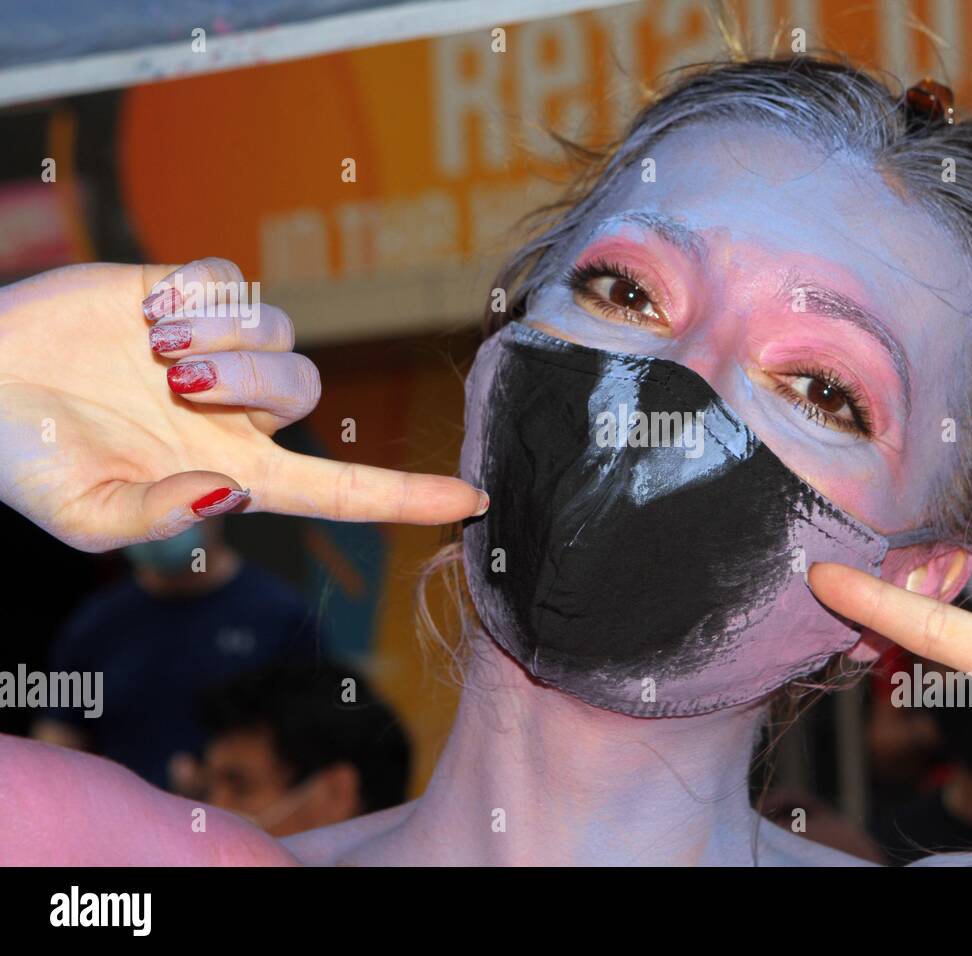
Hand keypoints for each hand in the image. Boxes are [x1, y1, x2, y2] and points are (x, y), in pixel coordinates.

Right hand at [0, 258, 486, 550]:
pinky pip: (233, 281)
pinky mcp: (182, 294)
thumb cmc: (20, 458)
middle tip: (175, 380)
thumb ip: (157, 516)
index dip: (406, 498)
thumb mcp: (80, 513)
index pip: (339, 489)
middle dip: (250, 378)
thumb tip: (232, 492)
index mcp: (228, 471)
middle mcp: (234, 413)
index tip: (471, 500)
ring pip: (276, 331)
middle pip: (305, 388)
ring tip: (150, 346)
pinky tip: (145, 309)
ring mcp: (213, 351)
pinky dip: (198, 292)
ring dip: (221, 336)